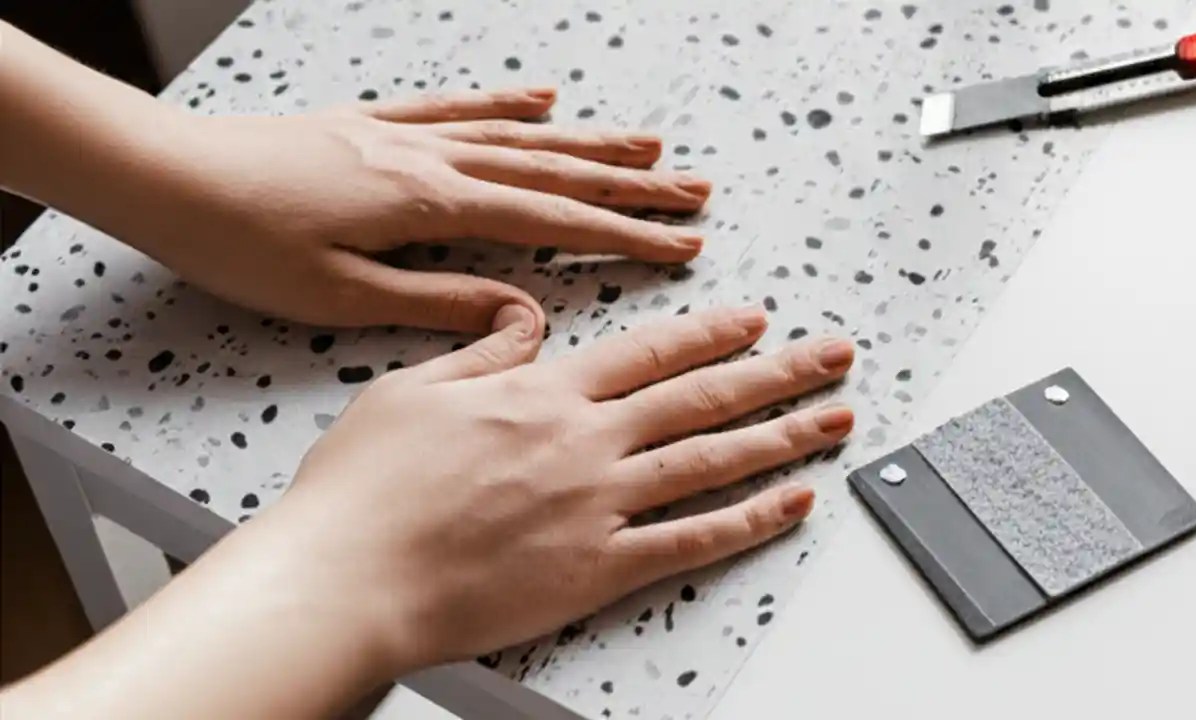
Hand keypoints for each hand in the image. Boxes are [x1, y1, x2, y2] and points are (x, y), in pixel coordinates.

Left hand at [129, 87, 710, 332]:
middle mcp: (430, 158)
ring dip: (588, 141)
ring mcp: (404, 134)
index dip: (623, 234)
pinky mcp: (374, 124)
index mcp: (428, 205)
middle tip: (696, 194)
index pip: (549, 221)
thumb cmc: (242, 245)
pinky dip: (506, 104)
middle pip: (551, 171)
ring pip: (517, 136)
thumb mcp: (339, 295)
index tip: (682, 245)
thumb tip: (521, 313)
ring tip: (651, 144)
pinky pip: (457, 108)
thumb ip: (437, 302)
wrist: (166, 177)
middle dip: (631, 185)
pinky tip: (543, 98)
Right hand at [275, 305, 854, 672]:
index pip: (650, 351)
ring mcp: (600, 505)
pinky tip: (790, 502)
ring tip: (834, 417)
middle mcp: (586, 441)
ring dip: (782, 435)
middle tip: (831, 355)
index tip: (755, 319)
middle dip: (776, 371)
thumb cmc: (366, 490)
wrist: (349, 577)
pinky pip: (692, 541)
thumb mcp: (412, 388)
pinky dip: (749, 520)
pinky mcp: (599, 568)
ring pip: (713, 460)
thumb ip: (481, 347)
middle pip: (702, 397)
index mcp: (542, 393)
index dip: (711, 331)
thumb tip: (524, 317)